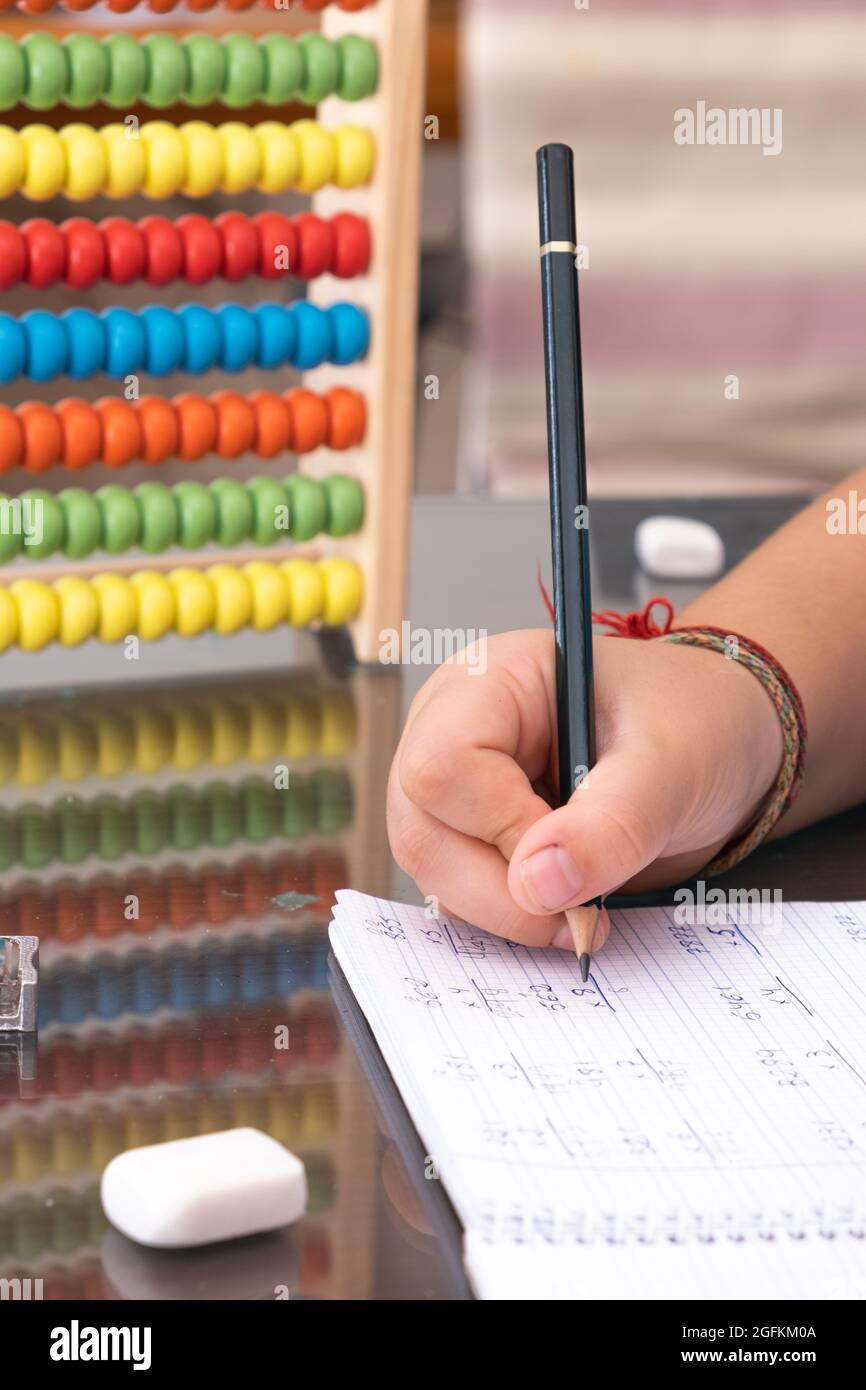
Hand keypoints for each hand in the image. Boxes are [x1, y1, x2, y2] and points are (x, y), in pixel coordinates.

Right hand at [387, 630, 781, 949]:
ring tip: (586, 907)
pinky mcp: (465, 835)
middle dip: (502, 890)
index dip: (500, 828)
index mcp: (488, 680)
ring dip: (508, 911)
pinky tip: (566, 904)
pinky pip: (455, 894)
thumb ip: (613, 823)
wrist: (716, 746)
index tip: (573, 860)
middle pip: (421, 829)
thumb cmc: (694, 724)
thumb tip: (537, 885)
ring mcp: (451, 787)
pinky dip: (510, 918)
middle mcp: (450, 729)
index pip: (442, 765)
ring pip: (431, 872)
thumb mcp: (673, 767)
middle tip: (584, 914)